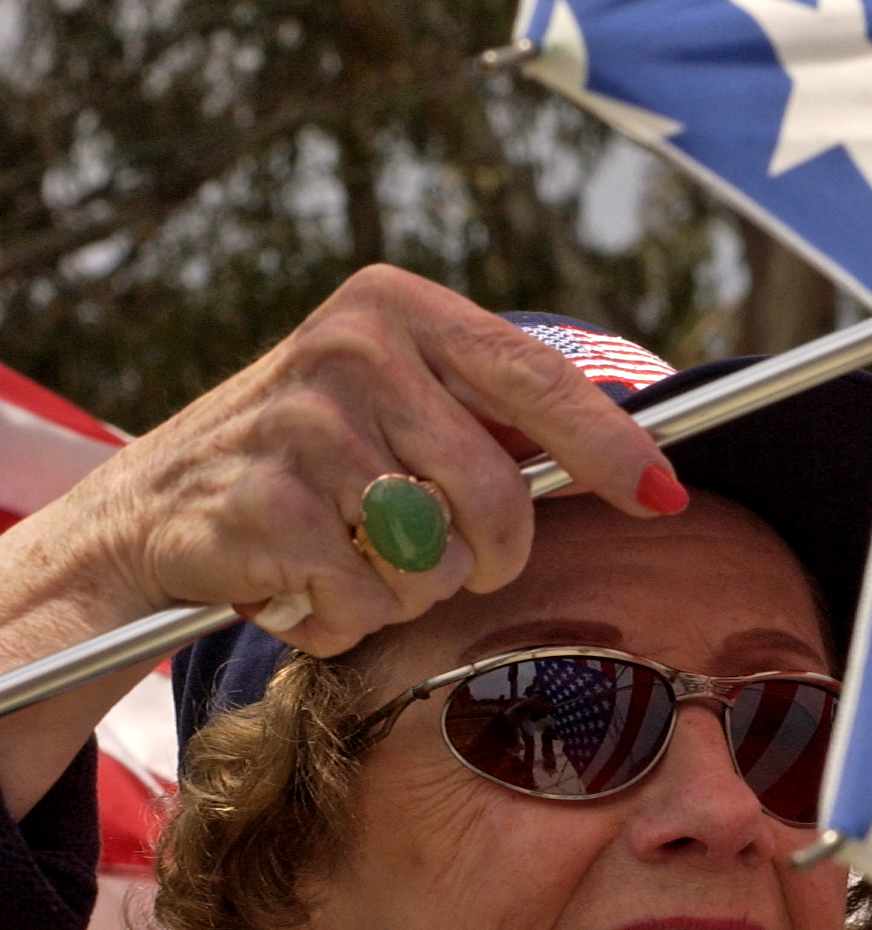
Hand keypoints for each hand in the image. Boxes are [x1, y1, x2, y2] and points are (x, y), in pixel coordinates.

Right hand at [0, 266, 686, 817]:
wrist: (146, 512)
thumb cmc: (302, 465)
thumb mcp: (392, 404)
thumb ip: (490, 417)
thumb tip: (638, 458)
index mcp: (394, 308)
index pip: (535, 381)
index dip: (611, 448)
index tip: (666, 495)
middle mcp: (349, 350)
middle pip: (497, 501)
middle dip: (485, 559)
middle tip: (436, 560)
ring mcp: (302, 427)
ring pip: (434, 563)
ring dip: (403, 592)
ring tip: (345, 558)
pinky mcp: (264, 506)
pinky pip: (365, 604)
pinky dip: (342, 621)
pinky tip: (298, 584)